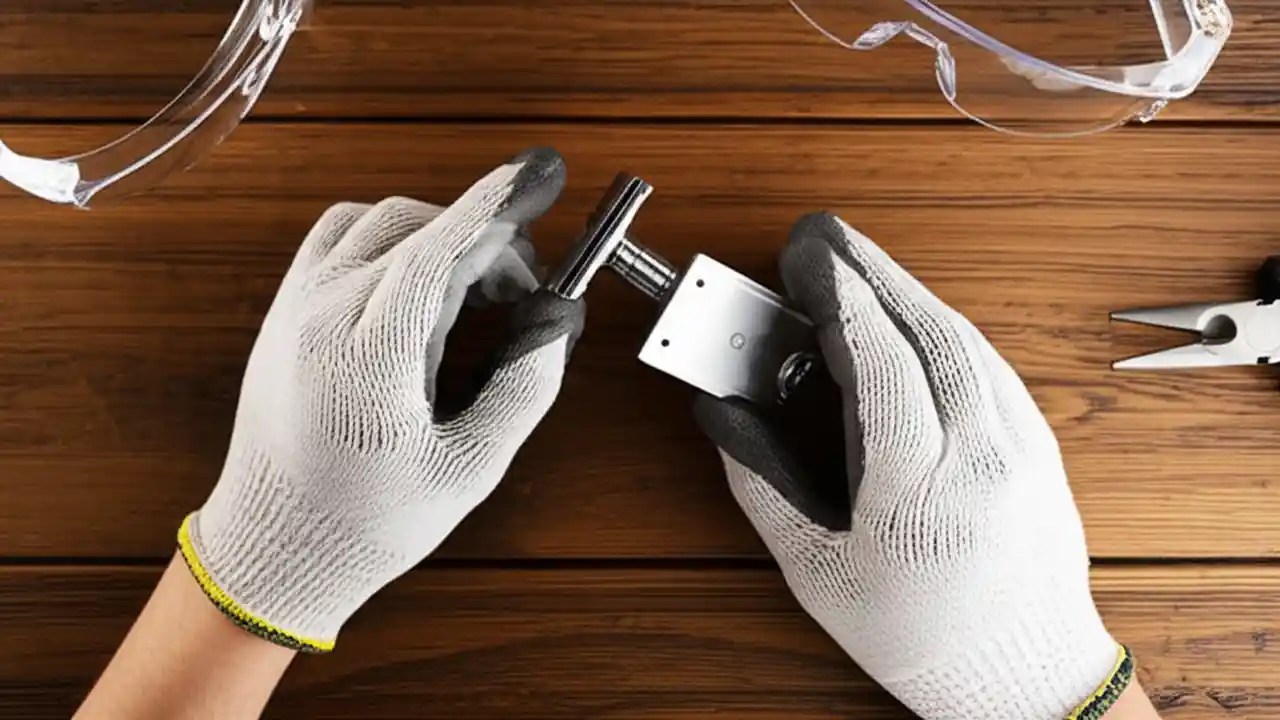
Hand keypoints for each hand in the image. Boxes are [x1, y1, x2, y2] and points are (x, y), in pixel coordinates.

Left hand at [178, 148, 583, 652]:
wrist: (278, 546)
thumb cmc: (370, 521)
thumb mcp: (470, 467)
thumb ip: (522, 387)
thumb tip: (555, 322)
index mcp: (368, 360)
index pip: (435, 250)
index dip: (492, 208)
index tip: (535, 179)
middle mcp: (321, 320)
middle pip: (413, 227)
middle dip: (480, 238)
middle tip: (521, 288)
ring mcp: (293, 309)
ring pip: (373, 221)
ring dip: (432, 232)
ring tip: (469, 285)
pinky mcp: (282, 312)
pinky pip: (336, 238)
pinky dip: (387, 238)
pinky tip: (415, 284)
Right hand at [696, 214, 1131, 719]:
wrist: (1023, 673)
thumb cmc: (919, 636)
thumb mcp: (819, 571)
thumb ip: (764, 484)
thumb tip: (723, 417)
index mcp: (919, 488)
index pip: (880, 358)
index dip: (837, 294)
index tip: (802, 256)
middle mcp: (982, 454)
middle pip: (926, 327)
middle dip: (867, 267)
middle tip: (819, 237)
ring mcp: (1021, 444)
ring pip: (963, 335)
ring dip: (905, 288)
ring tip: (855, 264)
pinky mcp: (1040, 443)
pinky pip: (988, 359)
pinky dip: (941, 322)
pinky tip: (909, 313)